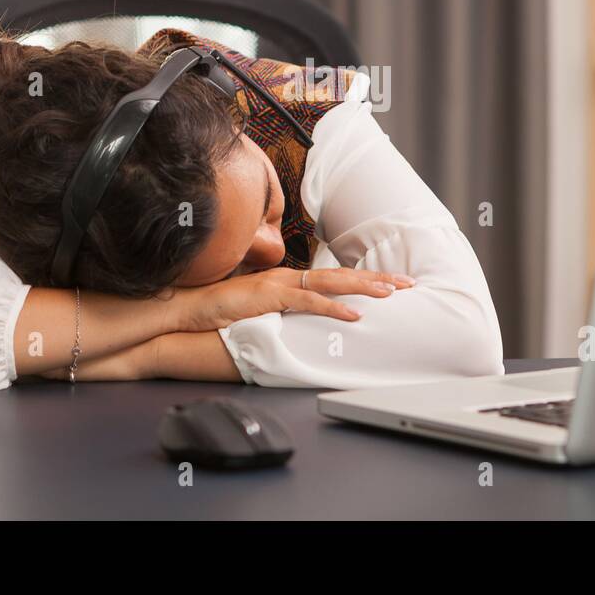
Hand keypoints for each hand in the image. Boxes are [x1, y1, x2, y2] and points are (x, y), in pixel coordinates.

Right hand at [175, 267, 414, 331]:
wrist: (188, 307)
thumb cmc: (220, 310)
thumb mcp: (258, 308)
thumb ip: (280, 310)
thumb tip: (302, 319)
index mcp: (287, 279)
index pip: (332, 277)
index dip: (362, 279)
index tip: (390, 283)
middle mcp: (287, 276)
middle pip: (340, 275)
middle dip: (376, 278)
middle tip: (407, 283)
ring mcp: (278, 284)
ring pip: (330, 283)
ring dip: (363, 288)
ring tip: (391, 294)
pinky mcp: (268, 296)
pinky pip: (308, 301)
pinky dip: (333, 307)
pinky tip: (353, 314)